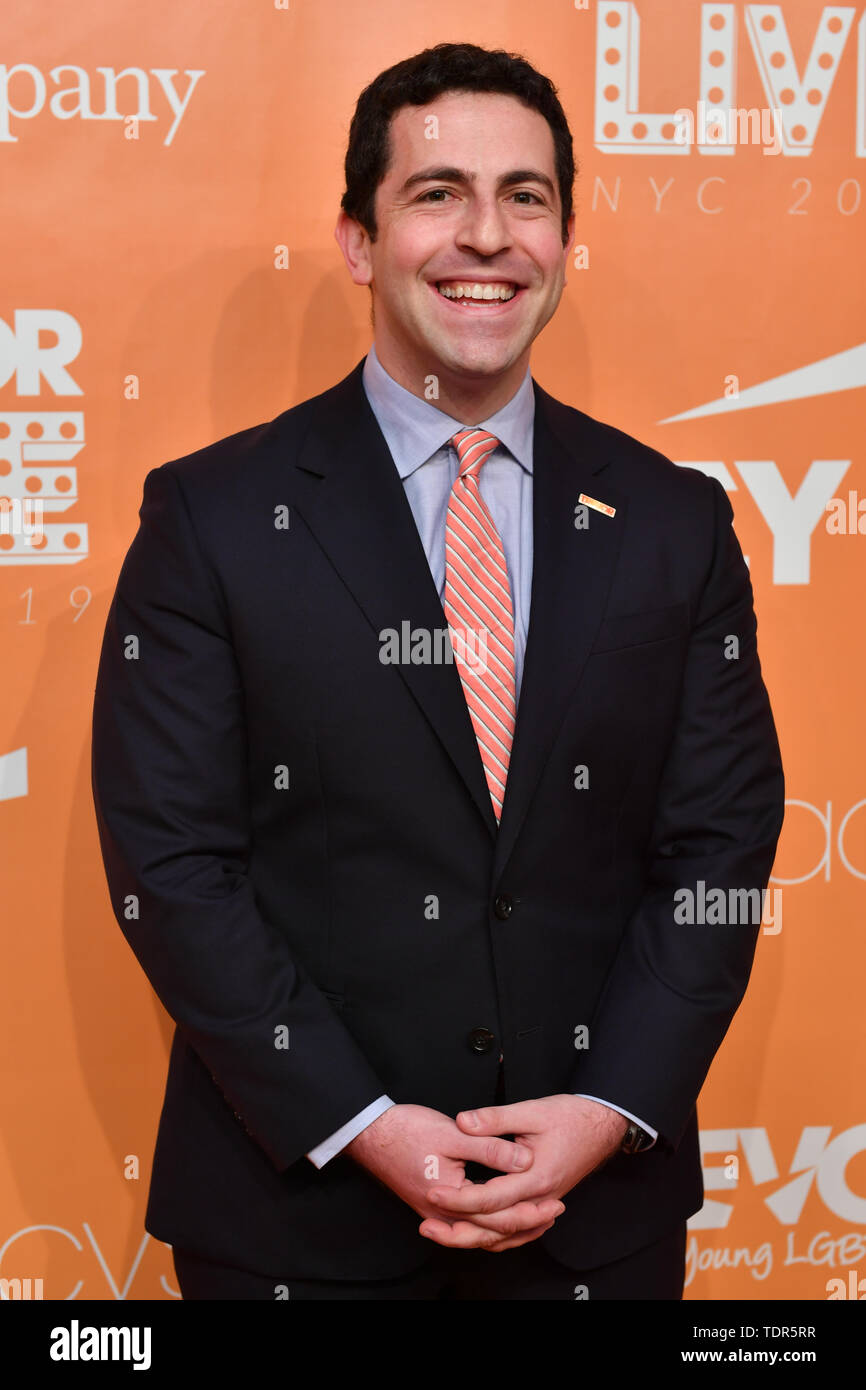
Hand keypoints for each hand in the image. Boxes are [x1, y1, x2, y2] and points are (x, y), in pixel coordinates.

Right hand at [345, 1103, 565, 1250]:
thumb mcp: (453, 1133)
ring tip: (536, 1218)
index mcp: (451, 1198)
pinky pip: (467, 1225)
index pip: (498, 1215)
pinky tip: (501, 1214)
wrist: (370, 1132)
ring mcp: (435, 1213)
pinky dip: (488, 1223)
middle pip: (491, 1231)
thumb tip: (524, 1160)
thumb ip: (490, 1148)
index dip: (529, 1209)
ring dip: (508, 1228)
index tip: (554, 1200)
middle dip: (525, 1224)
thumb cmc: (406, 1131)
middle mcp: (442, 1214)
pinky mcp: (433, 1205)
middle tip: (553, 1213)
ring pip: (478, 1232)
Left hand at [419, 1095, 627, 1246]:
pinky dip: (498, 1236)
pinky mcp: (544, 1203)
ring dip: (475, 1238)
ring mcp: (543, 1204)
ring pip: (507, 1235)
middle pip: (495, 1227)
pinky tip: (479, 1232)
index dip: (458, 1199)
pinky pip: (519, 1231)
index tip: (433, 1194)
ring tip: (444, 1234)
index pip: (490, 1199)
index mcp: (535, 1177)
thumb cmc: (570, 1117)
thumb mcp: (531, 1110)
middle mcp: (540, 1198)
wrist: (602, 1125)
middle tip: (427, 1226)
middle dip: (459, 1230)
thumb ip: (495, 1118)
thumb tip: (463, 1121)